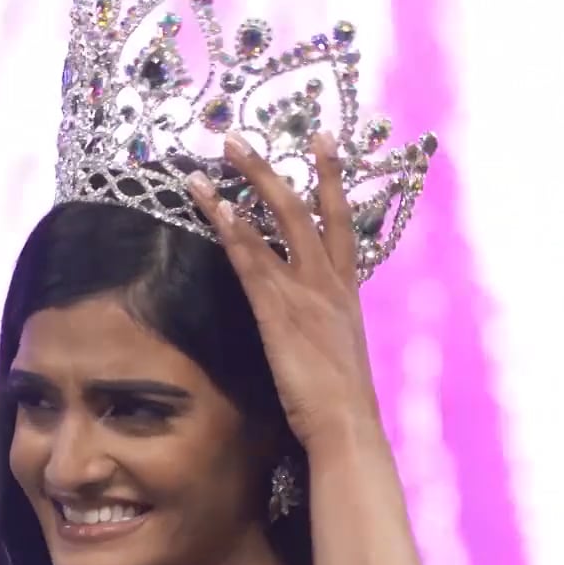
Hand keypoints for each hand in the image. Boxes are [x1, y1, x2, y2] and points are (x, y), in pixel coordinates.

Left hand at [186, 131, 381, 450]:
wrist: (347, 426)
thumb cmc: (340, 402)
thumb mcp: (337, 353)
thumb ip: (324, 326)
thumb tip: (309, 323)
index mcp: (346, 291)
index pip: (341, 221)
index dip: (332, 178)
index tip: (323, 138)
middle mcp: (329, 282)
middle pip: (305, 208)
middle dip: (273, 169)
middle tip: (240, 138)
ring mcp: (305, 292)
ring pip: (279, 222)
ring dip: (248, 182)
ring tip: (222, 150)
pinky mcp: (280, 311)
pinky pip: (254, 261)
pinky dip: (236, 230)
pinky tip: (216, 206)